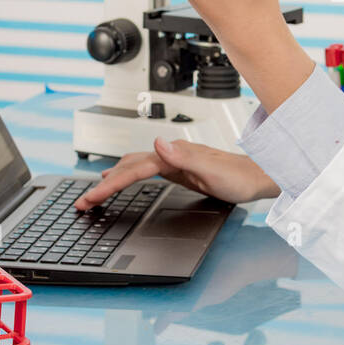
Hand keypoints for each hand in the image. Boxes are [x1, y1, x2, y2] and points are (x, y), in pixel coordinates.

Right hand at [73, 137, 280, 210]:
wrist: (259, 177)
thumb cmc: (240, 177)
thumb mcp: (213, 170)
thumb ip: (184, 157)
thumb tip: (157, 143)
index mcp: (176, 156)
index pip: (134, 169)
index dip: (111, 183)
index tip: (92, 197)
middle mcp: (173, 155)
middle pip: (130, 166)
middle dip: (104, 183)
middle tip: (84, 201)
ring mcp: (176, 162)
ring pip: (136, 167)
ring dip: (114, 178)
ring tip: (95, 190)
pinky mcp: (181, 170)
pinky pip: (147, 172)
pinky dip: (130, 177)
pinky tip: (127, 181)